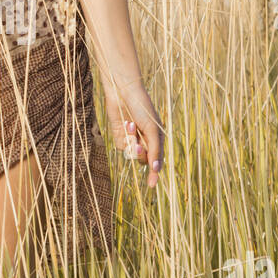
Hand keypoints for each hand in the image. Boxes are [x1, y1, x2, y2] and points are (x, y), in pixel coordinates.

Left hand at [102, 74, 164, 188]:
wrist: (123, 92)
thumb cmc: (142, 108)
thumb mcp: (152, 130)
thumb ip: (154, 150)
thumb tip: (155, 169)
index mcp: (157, 138)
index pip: (156, 161)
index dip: (154, 173)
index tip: (151, 185)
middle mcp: (145, 140)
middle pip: (143, 159)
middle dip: (140, 152)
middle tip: (136, 142)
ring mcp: (132, 139)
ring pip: (131, 154)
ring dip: (131, 142)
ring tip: (130, 125)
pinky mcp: (119, 136)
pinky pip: (121, 146)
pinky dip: (123, 137)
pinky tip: (124, 124)